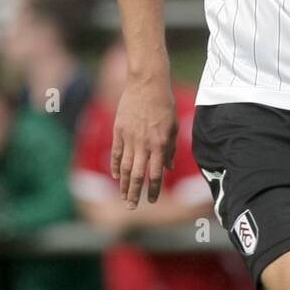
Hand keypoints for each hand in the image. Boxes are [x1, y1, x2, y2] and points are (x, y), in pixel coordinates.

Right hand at [110, 68, 177, 208]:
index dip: (153, 189)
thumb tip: (168, 167)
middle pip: (138, 175)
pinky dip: (116, 166)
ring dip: (124, 184)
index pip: (156, 174)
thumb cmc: (164, 104)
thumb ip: (170, 149)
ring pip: (125, 167)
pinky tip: (116, 176)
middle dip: (135, 193)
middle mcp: (144, 144)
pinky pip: (116, 152)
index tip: (151, 201)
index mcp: (160, 144)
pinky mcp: (119, 130)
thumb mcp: (173, 126)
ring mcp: (129, 138)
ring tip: (123, 197)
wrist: (147, 82)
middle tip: (132, 207)